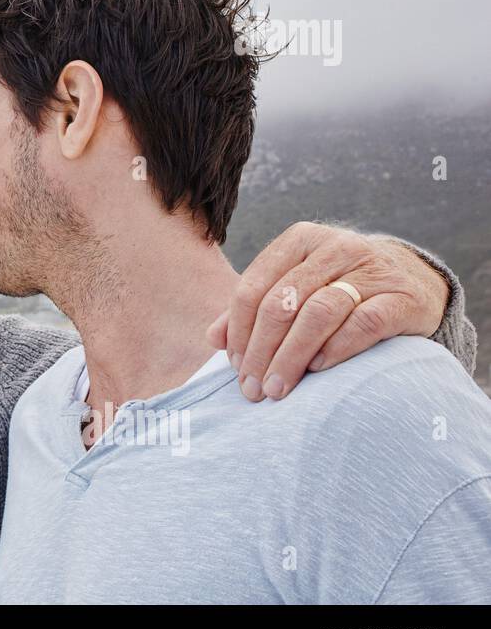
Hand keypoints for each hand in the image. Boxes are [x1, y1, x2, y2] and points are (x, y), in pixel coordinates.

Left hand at [206, 222, 448, 401]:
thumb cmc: (340, 288)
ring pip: (318, 313)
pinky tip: (318, 369)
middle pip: (283, 303)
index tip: (236, 366)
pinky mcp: (402, 297)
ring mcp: (371, 270)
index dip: (239, 331)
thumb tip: (213, 338)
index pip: (254, 287)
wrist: (416, 281)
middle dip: (261, 350)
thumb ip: (254, 308)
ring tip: (277, 388)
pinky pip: (363, 323)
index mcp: (300, 240)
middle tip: (252, 388)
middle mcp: (335, 247)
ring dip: (291, 356)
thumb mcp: (296, 286)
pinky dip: (336, 348)